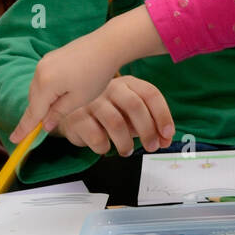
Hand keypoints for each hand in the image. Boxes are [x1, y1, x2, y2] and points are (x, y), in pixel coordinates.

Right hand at [12, 27, 125, 142]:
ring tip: (53, 112)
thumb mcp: (79, 99)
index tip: (14, 140)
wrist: (107, 46)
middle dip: (35, 115)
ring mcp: (45, 62)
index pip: (33, 112)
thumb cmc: (96, 74)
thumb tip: (44, 125)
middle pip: (33, 100)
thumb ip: (58, 113)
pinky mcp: (51, 57)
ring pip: (38, 89)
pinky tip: (58, 95)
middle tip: (35, 131)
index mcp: (46, 83)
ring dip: (42, 102)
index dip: (24, 129)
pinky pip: (44, 79)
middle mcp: (40, 71)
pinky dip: (47, 90)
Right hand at [55, 76, 175, 155]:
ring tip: (127, 151)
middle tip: (152, 147)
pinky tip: (105, 147)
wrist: (66, 112)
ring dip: (126, 143)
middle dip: (147, 131)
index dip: (162, 115)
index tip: (167, 135)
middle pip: (135, 106)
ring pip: (116, 123)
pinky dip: (104, 147)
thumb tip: (164, 139)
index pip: (150, 94)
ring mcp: (91, 101)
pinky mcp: (76, 118)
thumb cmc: (105, 112)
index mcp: (127, 83)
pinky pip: (96, 137)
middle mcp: (110, 88)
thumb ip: (147, 123)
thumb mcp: (128, 113)